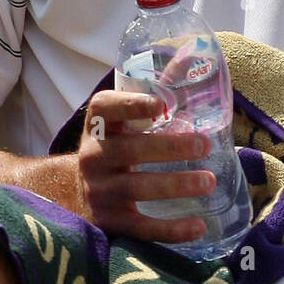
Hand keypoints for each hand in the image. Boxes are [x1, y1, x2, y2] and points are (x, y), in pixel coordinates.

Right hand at [75, 89, 213, 241]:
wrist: (75, 190)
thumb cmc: (114, 143)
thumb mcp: (124, 117)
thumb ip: (158, 88)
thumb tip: (194, 53)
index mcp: (99, 124)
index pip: (107, 108)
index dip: (132, 105)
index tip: (160, 104)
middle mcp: (94, 156)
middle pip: (130, 150)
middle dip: (169, 147)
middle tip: (204, 144)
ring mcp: (100, 191)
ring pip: (137, 188)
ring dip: (175, 185)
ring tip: (209, 180)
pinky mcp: (110, 222)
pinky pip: (141, 228)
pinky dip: (170, 229)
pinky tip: (198, 226)